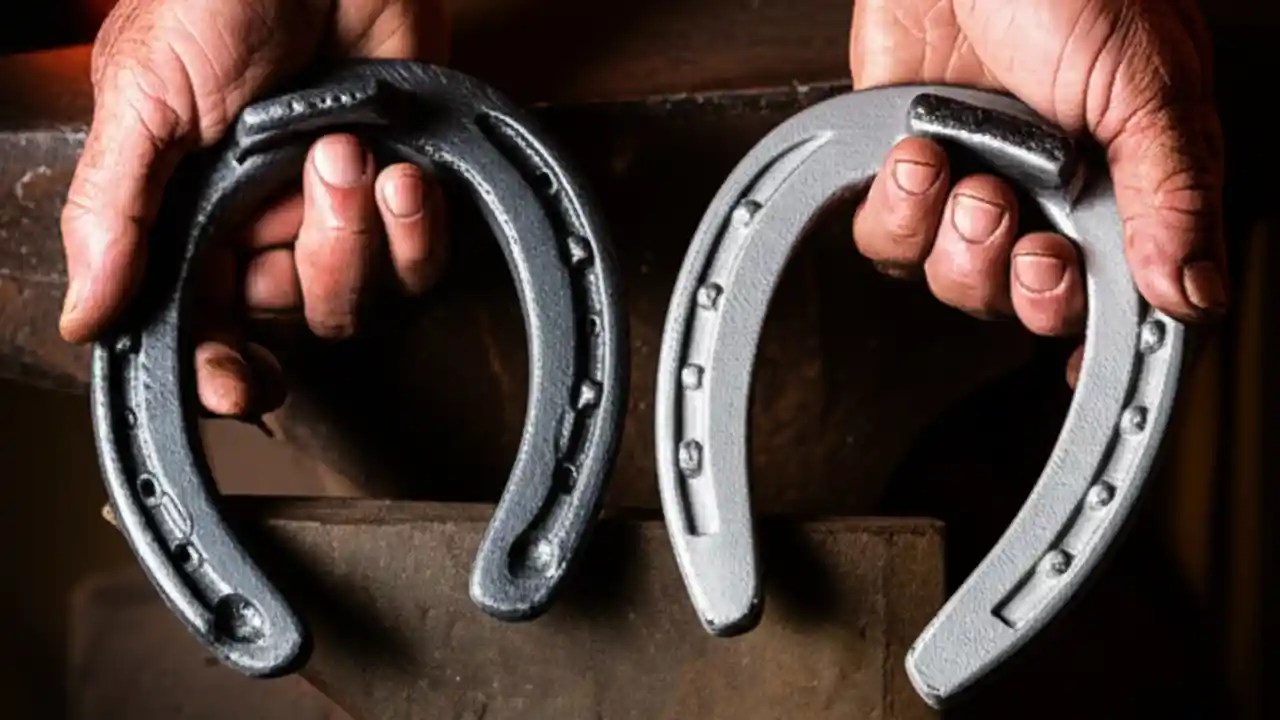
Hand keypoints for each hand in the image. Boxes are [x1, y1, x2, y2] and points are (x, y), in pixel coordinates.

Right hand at [59, 0, 450, 417]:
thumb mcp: (145, 98)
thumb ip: (116, 213)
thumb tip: (85, 315)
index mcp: (193, 212)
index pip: (203, 320)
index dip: (218, 366)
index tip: (236, 386)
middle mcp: (265, 220)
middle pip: (293, 313)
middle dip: (312, 263)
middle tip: (310, 178)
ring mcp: (337, 206)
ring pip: (361, 295)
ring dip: (360, 230)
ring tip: (349, 147)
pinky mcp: (405, 189)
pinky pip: (420, 258)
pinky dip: (416, 225)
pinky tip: (402, 168)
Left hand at [849, 0, 1223, 385]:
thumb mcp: (1149, 85)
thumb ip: (1171, 192)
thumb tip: (1192, 293)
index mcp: (1121, 188)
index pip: (1112, 297)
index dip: (1093, 341)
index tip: (1079, 365)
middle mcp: (1044, 197)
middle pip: (1023, 306)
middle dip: (1022, 288)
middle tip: (1027, 241)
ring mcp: (972, 184)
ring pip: (951, 280)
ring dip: (956, 244)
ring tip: (965, 174)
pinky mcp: (906, 169)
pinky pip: (887, 237)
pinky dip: (898, 211)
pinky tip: (919, 156)